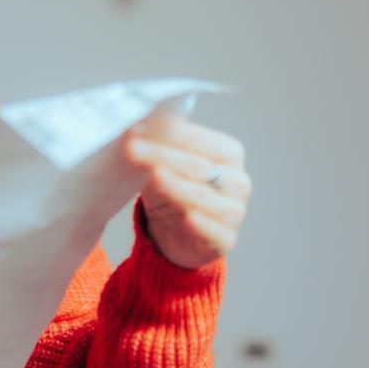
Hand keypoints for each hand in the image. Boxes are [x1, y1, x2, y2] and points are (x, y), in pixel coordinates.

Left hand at [121, 114, 252, 269]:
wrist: (177, 234)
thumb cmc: (172, 190)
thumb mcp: (162, 165)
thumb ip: (156, 146)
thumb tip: (132, 127)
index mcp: (228, 152)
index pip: (197, 138)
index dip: (168, 132)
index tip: (136, 128)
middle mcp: (237, 180)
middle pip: (197, 165)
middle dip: (162, 155)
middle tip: (132, 148)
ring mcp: (235, 211)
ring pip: (204, 197)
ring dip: (177, 185)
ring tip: (154, 174)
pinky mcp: (226, 240)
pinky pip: (215, 232)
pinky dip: (202, 225)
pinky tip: (189, 218)